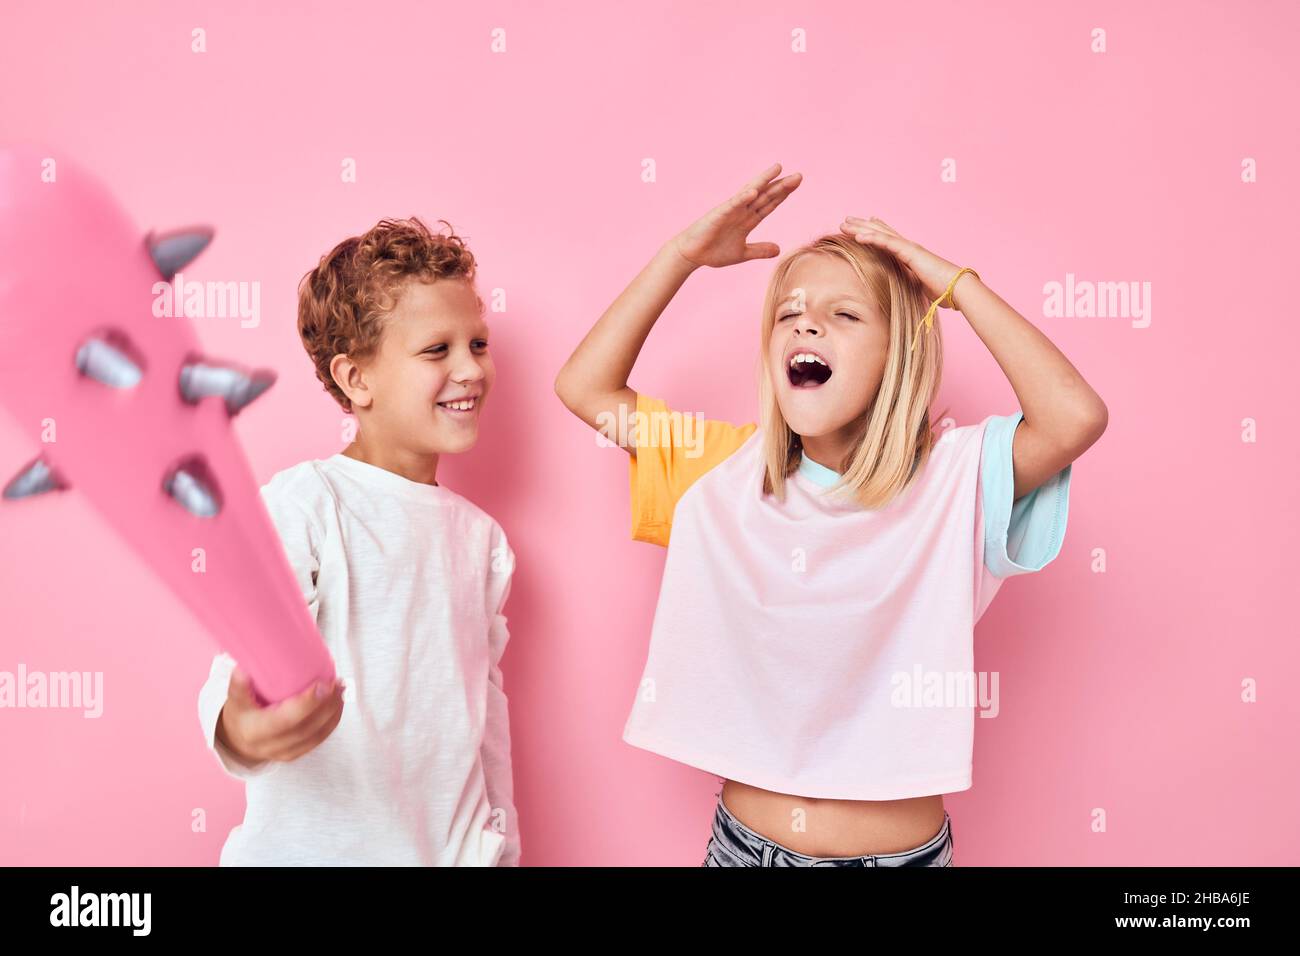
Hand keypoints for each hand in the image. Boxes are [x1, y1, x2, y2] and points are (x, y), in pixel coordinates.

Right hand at [216, 666, 344, 763]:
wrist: (238, 741)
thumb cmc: (240, 714)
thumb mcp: (235, 699)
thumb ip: (239, 685)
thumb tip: (243, 670)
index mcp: (254, 731)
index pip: (285, 720)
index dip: (307, 704)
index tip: (322, 684)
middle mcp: (269, 746)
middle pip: (305, 728)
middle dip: (326, 705)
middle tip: (337, 683)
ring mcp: (283, 753)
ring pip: (315, 736)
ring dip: (333, 712)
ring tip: (341, 690)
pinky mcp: (295, 754)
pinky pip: (318, 740)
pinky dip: (332, 722)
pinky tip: (338, 704)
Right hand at [670, 162, 801, 268]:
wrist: (692, 255)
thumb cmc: (713, 251)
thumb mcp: (743, 253)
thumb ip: (760, 250)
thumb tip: (779, 249)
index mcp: (747, 220)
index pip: (769, 204)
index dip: (783, 194)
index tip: (797, 183)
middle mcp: (741, 211)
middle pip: (765, 195)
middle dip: (782, 186)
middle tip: (799, 176)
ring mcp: (731, 211)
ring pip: (750, 193)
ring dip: (764, 181)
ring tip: (778, 169)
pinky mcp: (718, 215)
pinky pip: (733, 205)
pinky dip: (743, 198)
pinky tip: (754, 191)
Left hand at [840, 216, 972, 307]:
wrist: (958, 289)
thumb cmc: (943, 291)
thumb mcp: (919, 288)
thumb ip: (910, 285)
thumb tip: (904, 293)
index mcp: (911, 255)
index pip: (890, 239)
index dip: (876, 230)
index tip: (863, 225)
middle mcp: (910, 248)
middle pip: (882, 232)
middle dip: (863, 225)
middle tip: (846, 220)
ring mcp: (910, 248)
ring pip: (881, 234)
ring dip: (861, 228)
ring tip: (844, 224)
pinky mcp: (910, 253)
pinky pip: (887, 243)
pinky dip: (872, 238)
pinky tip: (858, 236)